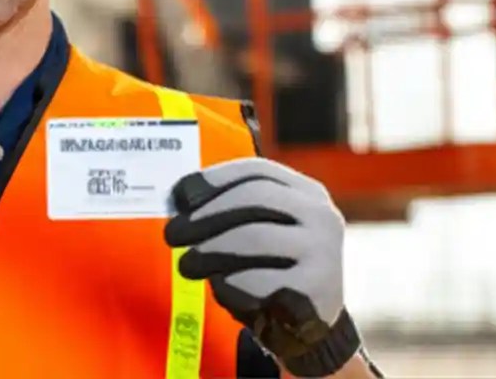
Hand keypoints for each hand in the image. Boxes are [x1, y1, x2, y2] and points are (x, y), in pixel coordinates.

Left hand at [164, 157, 363, 377]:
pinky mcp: (316, 291)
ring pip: (255, 237)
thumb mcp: (262, 230)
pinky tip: (220, 285)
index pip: (258, 172)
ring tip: (187, 264)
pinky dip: (231, 282)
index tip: (180, 194)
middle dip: (206, 215)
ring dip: (210, 250)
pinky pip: (261, 280)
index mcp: (307, 193)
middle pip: (254, 198)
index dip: (215, 178)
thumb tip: (179, 200)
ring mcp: (323, 252)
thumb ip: (232, 210)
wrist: (312, 325)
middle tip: (173, 234)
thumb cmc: (273, 268)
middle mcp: (321, 216)